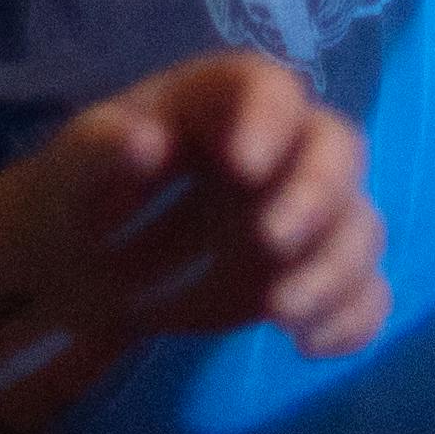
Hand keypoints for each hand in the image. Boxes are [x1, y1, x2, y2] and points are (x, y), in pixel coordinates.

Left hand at [0, 52, 384, 433]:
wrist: (80, 263)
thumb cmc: (80, 191)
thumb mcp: (72, 166)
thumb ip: (103, 147)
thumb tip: (145, 140)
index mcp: (223, 101)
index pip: (269, 86)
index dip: (269, 117)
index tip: (244, 166)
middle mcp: (280, 147)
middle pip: (335, 147)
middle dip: (318, 192)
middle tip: (273, 241)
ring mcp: (300, 212)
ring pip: (357, 222)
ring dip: (335, 267)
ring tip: (281, 315)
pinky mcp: (307, 273)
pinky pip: (362, 289)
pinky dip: (351, 316)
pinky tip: (309, 346)